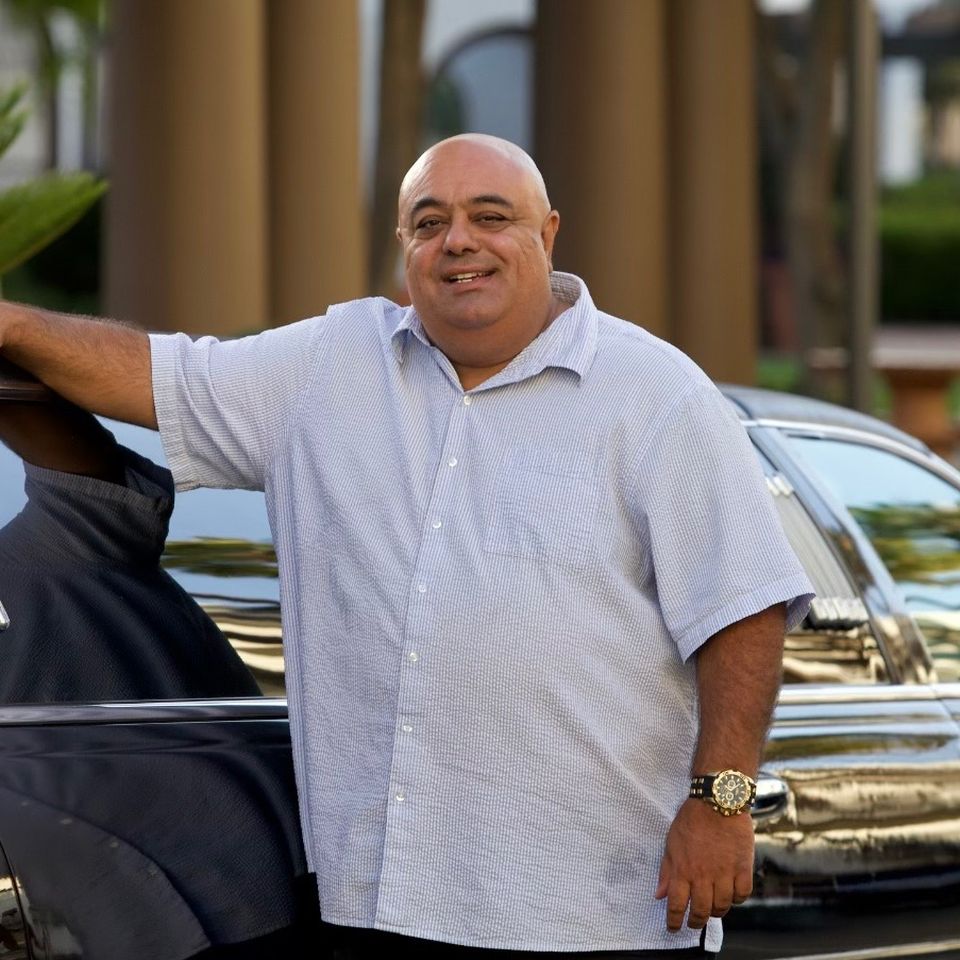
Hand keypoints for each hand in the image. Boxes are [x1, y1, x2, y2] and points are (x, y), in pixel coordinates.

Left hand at [654, 798, 753, 931]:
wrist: (717, 801)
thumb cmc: (691, 819)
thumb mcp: (671, 842)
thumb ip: (666, 870)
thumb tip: (659, 895)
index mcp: (683, 869)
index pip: (677, 905)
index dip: (674, 921)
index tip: (673, 928)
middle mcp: (704, 876)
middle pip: (701, 911)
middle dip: (696, 922)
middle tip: (694, 923)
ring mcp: (725, 873)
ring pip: (723, 906)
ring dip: (716, 912)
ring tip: (712, 909)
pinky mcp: (743, 868)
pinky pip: (742, 895)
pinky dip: (737, 899)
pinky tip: (731, 894)